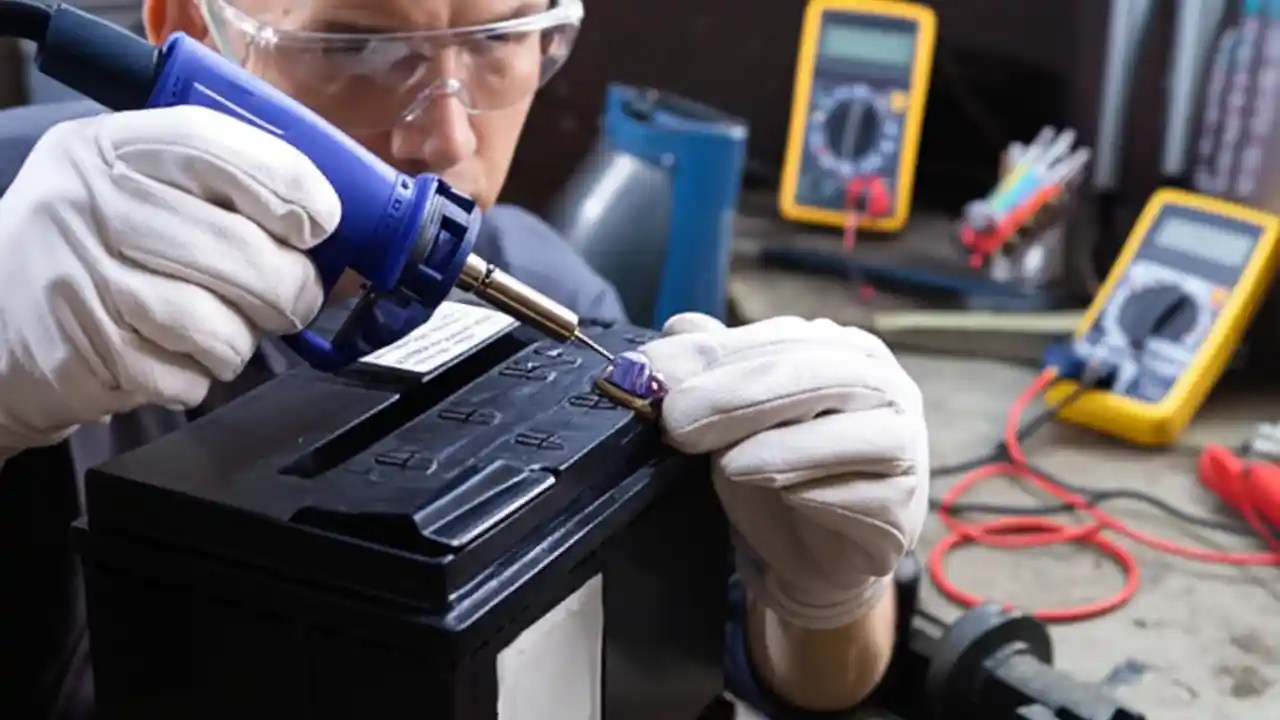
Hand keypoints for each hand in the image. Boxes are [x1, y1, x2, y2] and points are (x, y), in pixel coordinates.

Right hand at [0, 106, 339, 458]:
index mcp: (111, 148)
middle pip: (238, 251)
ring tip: (221, 330)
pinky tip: (170, 356)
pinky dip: (195, 376)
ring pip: (219, 324)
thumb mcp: (140, 186)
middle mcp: (88, 204)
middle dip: (289, 287)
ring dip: (241, 340)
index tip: (321, 221)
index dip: (286, 184)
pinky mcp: (83, 353)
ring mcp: (81, 280)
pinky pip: (186, 377)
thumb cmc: (97, 249)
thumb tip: (328, 221)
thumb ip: (222, 188)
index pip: (213, 146)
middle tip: (291, 297)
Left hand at [640, 313, 928, 628]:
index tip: (650, 374)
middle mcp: (885, 387)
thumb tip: (678, 326)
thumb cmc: (777, 472)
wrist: (813, 557)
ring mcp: (905, 445)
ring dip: (783, 446)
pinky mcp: (903, 509)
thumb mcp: (732, 418)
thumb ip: (712, 371)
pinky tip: (785, 495)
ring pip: (853, 433)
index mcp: (844, 351)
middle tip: (677, 420)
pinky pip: (866, 495)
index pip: (778, 339)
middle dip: (739, 395)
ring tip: (727, 464)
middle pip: (817, 376)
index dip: (713, 354)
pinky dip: (820, 493)